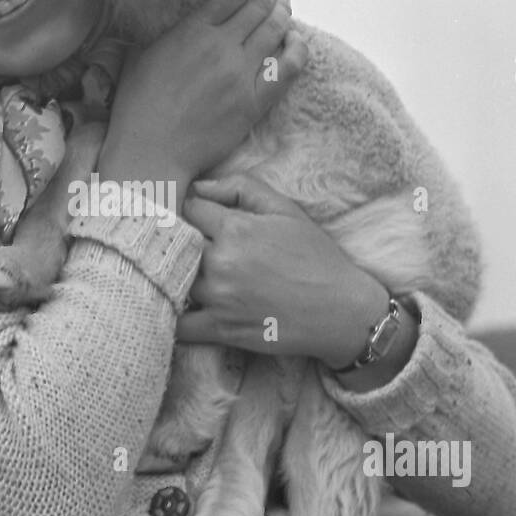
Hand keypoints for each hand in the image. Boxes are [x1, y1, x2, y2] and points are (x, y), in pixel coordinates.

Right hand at [97, 0, 305, 195]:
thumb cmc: (138, 107)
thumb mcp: (141, 55)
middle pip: (260, 4)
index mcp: (192, 31)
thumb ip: (164, 29)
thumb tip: (172, 8)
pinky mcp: (255, 102)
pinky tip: (294, 41)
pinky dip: (297, 48)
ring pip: (276, 29)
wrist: (152, 153)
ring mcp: (241, 75)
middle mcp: (221, 47)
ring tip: (283, 6)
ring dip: (283, 12)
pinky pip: (289, 68)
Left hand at [176, 173, 409, 377]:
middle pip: (175, 244)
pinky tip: (180, 307)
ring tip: (191, 273)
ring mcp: (218, 299)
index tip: (203, 220)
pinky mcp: (220, 329)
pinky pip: (179, 325)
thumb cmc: (315, 257)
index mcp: (235, 230)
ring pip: (173, 280)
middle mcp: (221, 263)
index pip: (188, 209)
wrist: (341, 310)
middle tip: (195, 246)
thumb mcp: (285, 209)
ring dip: (177, 275)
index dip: (194, 211)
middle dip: (181, 241)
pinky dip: (173, 316)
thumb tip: (198, 187)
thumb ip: (240, 188)